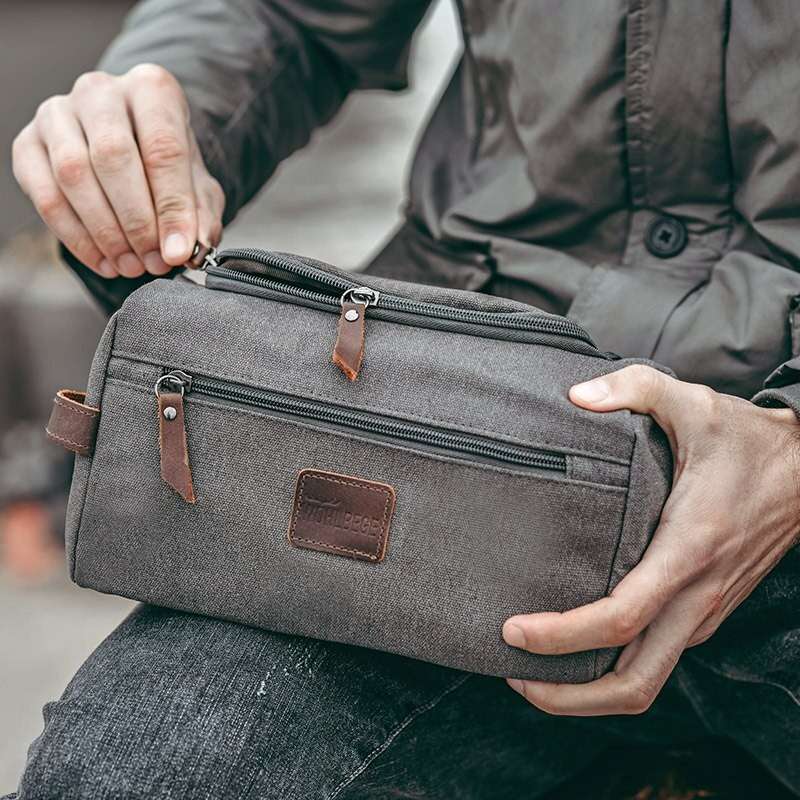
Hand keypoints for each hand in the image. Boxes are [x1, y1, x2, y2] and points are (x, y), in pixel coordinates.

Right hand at [12, 64, 223, 278]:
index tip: (178, 252)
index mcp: (152, 90)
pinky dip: (76, 238)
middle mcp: (100, 91)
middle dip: (136, 221)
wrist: (132, 149)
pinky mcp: (28, 143)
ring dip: (105, 232)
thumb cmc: (167, 166)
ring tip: (131, 266)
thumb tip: (190, 250)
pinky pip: (45, 194)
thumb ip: (201, 216)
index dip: (172, 207)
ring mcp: (58, 112)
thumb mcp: (198, 187)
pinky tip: (104, 262)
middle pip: (113, 156)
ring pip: (73, 174)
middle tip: (154, 261)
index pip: (163, 148)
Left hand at [502, 364, 799, 715]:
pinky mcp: (706, 608)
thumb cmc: (747, 440)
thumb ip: (633, 388)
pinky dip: (615, 668)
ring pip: (648, 679)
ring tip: (536, 672)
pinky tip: (579, 646)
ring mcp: (705, 609)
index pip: (621, 618)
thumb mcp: (692, 401)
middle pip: (634, 682)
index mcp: (688, 548)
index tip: (514, 631)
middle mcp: (697, 593)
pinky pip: (659, 657)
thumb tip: (576, 395)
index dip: (562, 635)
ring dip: (590, 691)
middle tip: (516, 676)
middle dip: (570, 696)